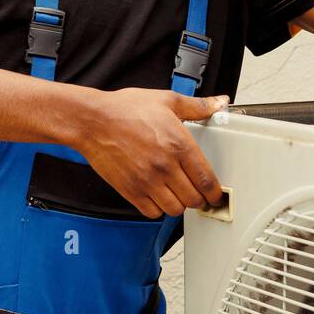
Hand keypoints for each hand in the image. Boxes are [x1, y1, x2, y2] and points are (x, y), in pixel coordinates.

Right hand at [77, 87, 228, 218]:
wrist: (93, 120)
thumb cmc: (126, 109)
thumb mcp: (167, 100)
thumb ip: (197, 106)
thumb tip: (220, 103)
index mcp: (179, 144)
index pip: (207, 180)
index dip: (216, 192)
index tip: (216, 194)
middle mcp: (165, 166)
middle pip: (194, 198)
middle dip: (199, 198)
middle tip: (197, 192)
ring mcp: (147, 181)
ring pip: (175, 209)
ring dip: (180, 204)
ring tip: (177, 194)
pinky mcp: (130, 190)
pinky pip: (152, 212)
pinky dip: (158, 208)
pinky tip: (158, 196)